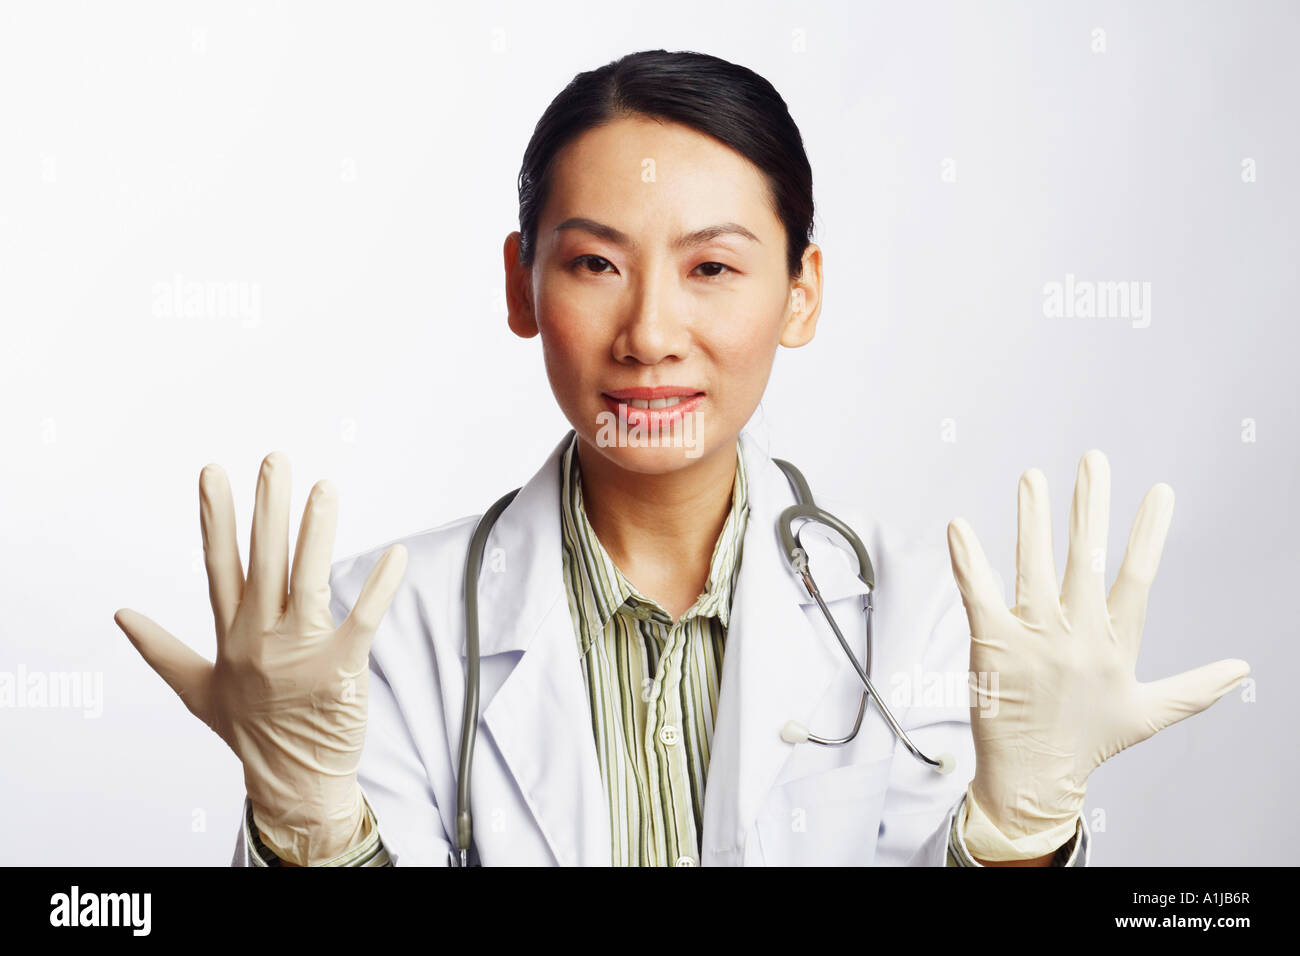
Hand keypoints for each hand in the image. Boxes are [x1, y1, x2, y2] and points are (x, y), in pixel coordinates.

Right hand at [114, 452, 406, 864]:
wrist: (290, 779)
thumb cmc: (249, 730)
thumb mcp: (196, 688)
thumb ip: (161, 648)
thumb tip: (120, 615)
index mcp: (231, 634)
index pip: (220, 565)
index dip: (217, 519)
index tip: (212, 473)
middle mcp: (260, 637)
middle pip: (264, 562)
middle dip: (268, 510)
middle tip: (275, 460)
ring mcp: (299, 652)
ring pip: (307, 581)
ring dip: (316, 534)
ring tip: (324, 488)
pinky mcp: (340, 668)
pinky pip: (361, 620)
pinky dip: (378, 587)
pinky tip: (395, 554)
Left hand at [945, 450, 1249, 860]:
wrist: (1034, 780)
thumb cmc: (1089, 743)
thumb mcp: (1147, 712)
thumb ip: (1195, 686)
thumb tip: (1244, 669)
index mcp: (1115, 644)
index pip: (1138, 578)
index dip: (1149, 532)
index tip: (1160, 491)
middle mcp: (1077, 636)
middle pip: (1086, 560)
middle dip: (1090, 507)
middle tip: (1092, 459)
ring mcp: (1033, 640)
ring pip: (1033, 567)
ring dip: (1032, 519)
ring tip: (1031, 477)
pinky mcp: (992, 646)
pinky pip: (978, 593)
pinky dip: (967, 559)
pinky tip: (958, 526)